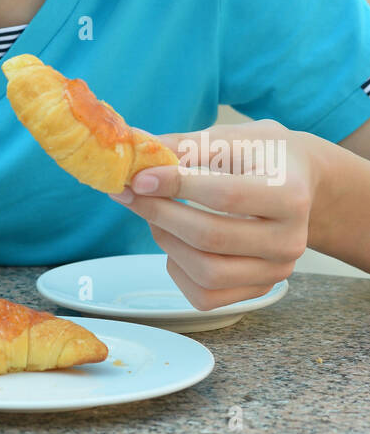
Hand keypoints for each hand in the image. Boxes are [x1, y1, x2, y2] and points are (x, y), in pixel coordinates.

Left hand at [108, 120, 322, 309]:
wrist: (300, 184)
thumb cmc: (263, 155)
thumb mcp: (232, 138)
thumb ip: (187, 145)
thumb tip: (138, 150)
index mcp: (290, 194)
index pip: (226, 195)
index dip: (176, 185)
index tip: (139, 177)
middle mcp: (290, 240)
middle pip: (211, 238)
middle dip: (161, 213)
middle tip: (131, 193)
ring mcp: (276, 271)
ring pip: (206, 272)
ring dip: (167, 241)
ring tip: (155, 213)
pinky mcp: (258, 290)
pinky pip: (205, 295)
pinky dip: (178, 269)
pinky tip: (175, 240)